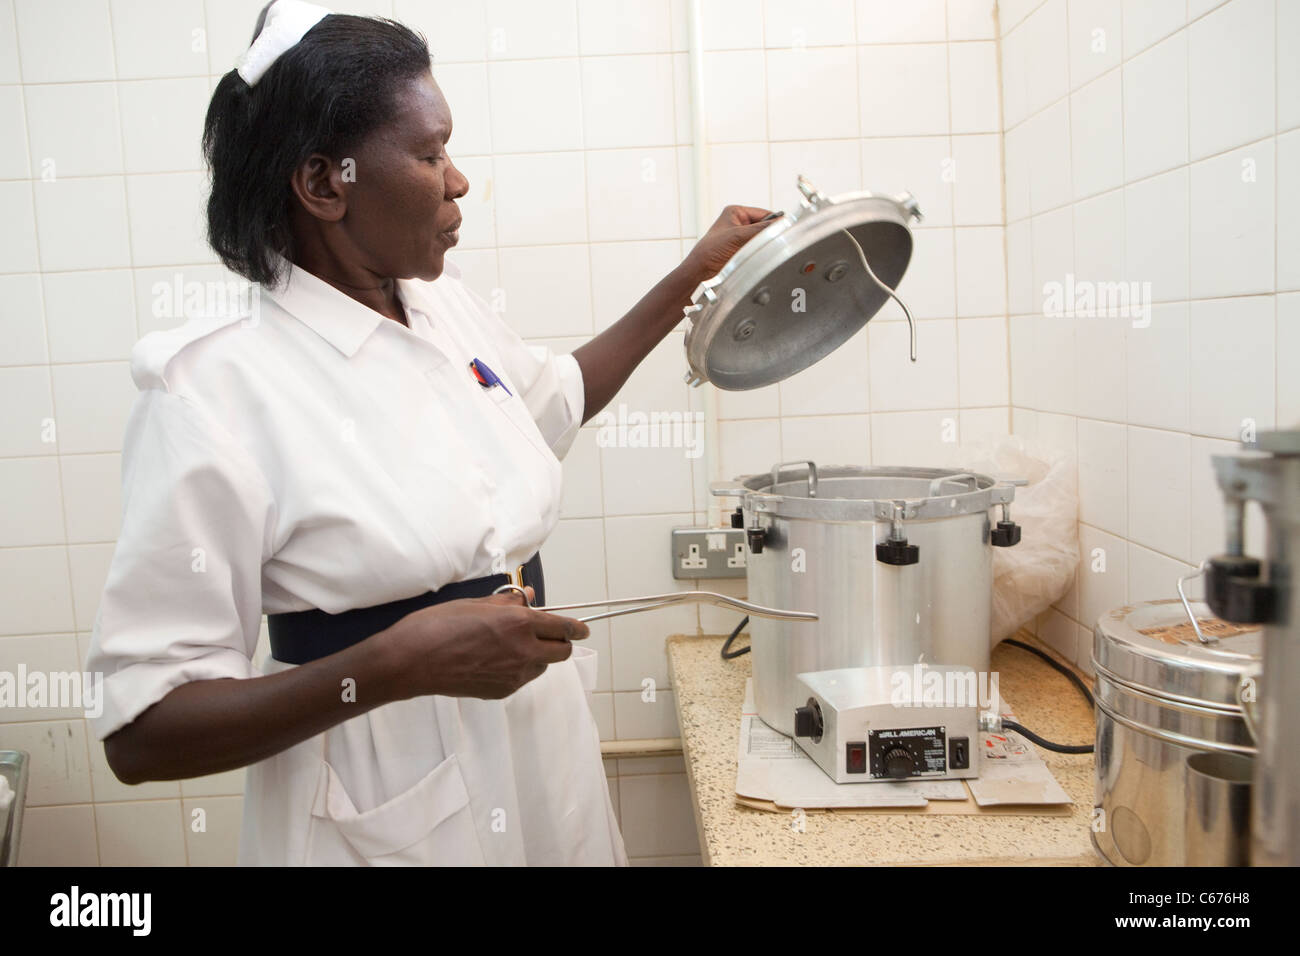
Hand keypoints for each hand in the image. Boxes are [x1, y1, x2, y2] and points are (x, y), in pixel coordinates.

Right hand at [379, 588, 588, 700]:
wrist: (412, 661)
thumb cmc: (439, 625)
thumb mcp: (476, 604)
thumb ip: (508, 602)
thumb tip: (529, 598)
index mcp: (520, 623)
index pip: (564, 627)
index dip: (577, 627)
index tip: (583, 628)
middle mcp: (524, 651)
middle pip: (562, 652)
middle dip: (559, 642)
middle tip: (545, 634)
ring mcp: (514, 675)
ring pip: (542, 666)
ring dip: (538, 655)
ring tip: (510, 646)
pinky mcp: (501, 691)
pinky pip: (521, 679)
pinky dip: (518, 669)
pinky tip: (493, 661)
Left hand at [682, 204, 780, 281]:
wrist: (700, 274)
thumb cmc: (709, 252)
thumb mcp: (738, 235)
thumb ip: (761, 229)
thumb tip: (781, 224)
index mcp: (736, 213)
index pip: (765, 214)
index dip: (775, 222)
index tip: (785, 230)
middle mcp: (739, 224)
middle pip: (765, 227)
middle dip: (768, 236)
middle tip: (773, 243)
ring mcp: (742, 239)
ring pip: (763, 240)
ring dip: (764, 246)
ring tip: (760, 252)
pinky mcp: (742, 253)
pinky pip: (759, 251)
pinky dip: (761, 255)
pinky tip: (759, 259)